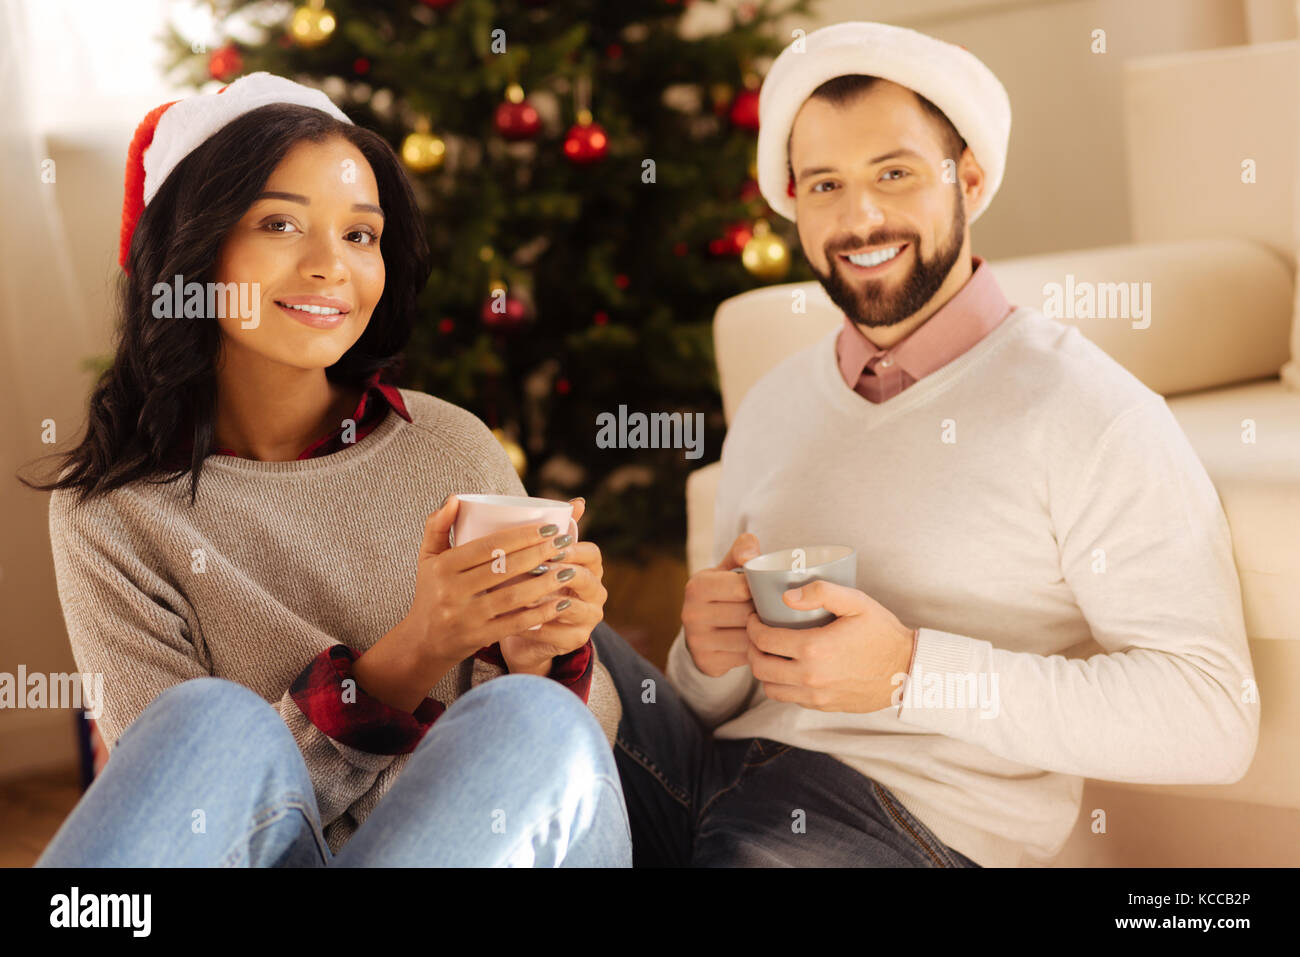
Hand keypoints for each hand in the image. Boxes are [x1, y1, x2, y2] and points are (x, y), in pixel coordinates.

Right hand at [403, 494, 577, 670]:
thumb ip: (437, 526)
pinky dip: (540, 614)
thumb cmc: (431, 592)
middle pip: (503, 568)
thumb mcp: (427, 558)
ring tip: (569, 570)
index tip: (549, 528)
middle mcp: (451, 591)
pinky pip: (514, 624)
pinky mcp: (477, 638)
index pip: (488, 546)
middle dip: (539, 554)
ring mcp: (465, 617)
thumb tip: (455, 497)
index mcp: (442, 567)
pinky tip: (561, 603)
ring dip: (545, 583)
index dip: (521, 536)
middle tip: (566, 543)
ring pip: (512, 596)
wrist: (423, 642)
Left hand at [498, 498, 607, 674]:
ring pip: (574, 608)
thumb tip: (578, 502)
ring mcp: (589, 618)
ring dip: (546, 601)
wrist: (524, 631)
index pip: (592, 554)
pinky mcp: (576, 640)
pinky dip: (537, 627)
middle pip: (588, 580)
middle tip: (534, 569)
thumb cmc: (529, 586)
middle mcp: (595, 592)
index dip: (573, 549)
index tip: (548, 544)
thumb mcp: (538, 557)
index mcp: (590, 568)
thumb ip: (553, 530)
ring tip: (520, 596)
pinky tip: (516, 622)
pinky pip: (559, 633)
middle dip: (561, 573)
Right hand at [681, 532, 761, 676]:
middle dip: (765, 613)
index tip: (771, 592)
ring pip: (748, 638)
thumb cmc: (723, 593)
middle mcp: (691, 613)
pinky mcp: (707, 662)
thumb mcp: (727, 569)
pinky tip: (765, 644)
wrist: (701, 632)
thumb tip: (751, 554)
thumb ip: (742, 550)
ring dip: (765, 634)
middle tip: (779, 612)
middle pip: (746, 615)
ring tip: (775, 627)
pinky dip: (759, 651)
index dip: (762, 590)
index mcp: (697, 586)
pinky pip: (745, 657)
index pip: (742, 588)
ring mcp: (697, 640)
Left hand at [745, 580, 916, 712]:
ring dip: (763, 669)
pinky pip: (788, 699)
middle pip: (759, 666)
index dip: (752, 625)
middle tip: (757, 634)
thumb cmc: (883, 633)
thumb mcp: (857, 602)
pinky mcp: (823, 706)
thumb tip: (786, 596)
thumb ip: (821, 592)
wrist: (907, 670)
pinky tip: (788, 667)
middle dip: (751, 647)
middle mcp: (810, 677)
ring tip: (770, 652)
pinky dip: (780, 684)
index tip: (755, 616)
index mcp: (814, 649)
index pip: (763, 639)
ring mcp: (816, 696)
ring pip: (769, 688)